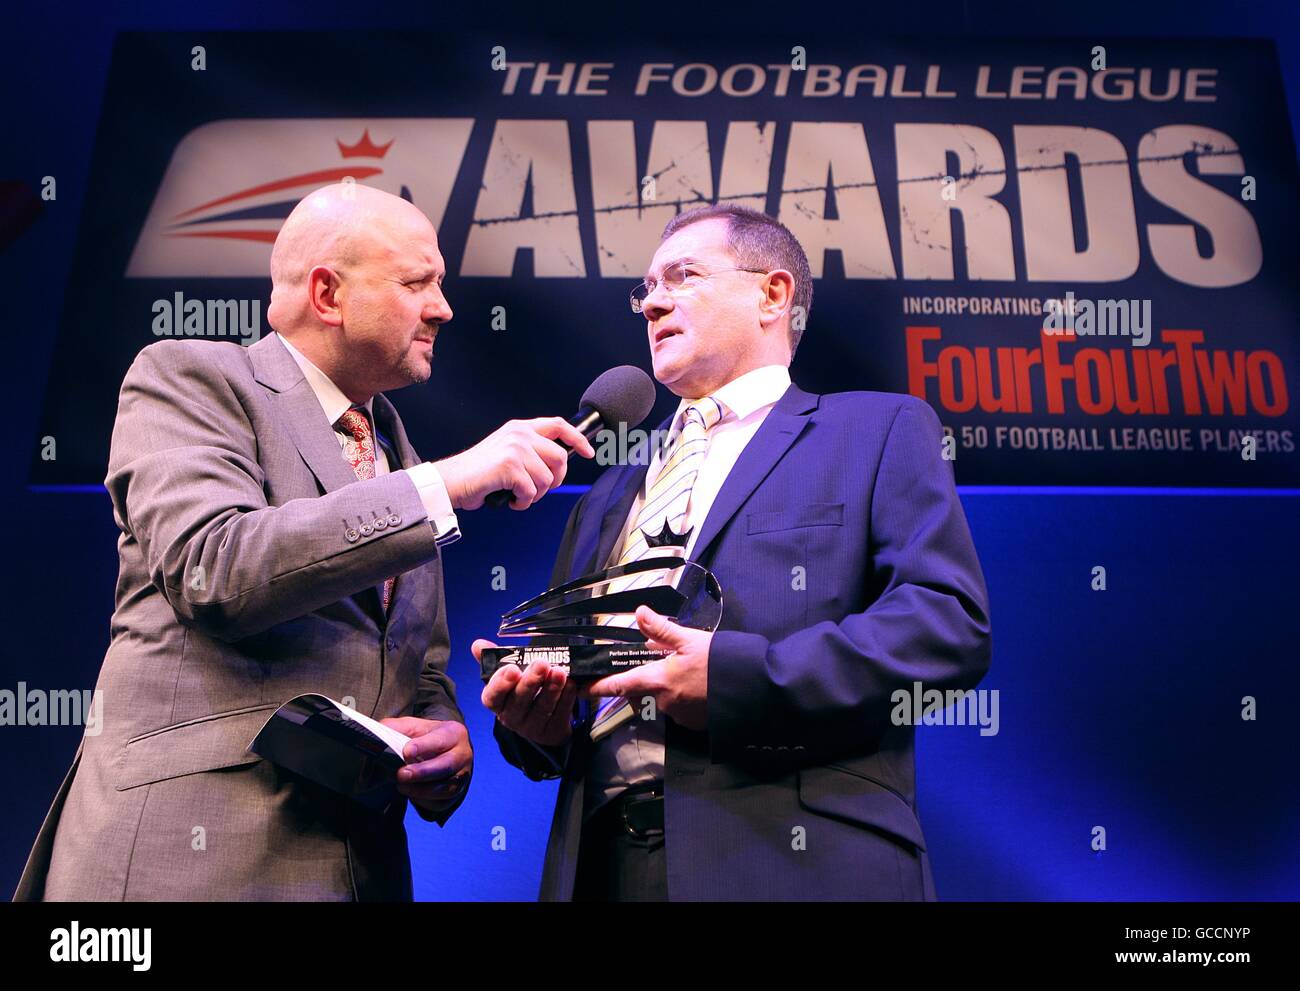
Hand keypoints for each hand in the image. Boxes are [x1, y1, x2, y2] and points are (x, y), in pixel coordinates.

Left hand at [379, 716, 472, 810]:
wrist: (442, 751)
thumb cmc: (424, 738)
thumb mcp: (411, 727)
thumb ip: (394, 729)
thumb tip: (374, 741)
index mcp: (454, 733)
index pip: (440, 740)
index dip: (424, 746)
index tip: (407, 752)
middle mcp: (463, 755)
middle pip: (446, 766)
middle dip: (422, 772)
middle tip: (401, 774)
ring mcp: (462, 777)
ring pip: (445, 788)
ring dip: (421, 790)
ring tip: (401, 786)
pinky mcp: (456, 795)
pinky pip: (441, 803)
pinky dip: (425, 802)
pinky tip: (412, 795)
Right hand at [434, 417, 594, 510]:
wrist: (452, 480)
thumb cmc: (479, 472)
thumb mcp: (506, 449)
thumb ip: (530, 449)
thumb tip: (558, 462)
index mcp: (520, 427)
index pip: (558, 425)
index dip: (577, 439)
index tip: (588, 452)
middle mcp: (519, 434)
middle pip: (559, 457)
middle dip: (556, 479)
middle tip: (540, 489)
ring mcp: (515, 449)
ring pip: (547, 479)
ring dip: (536, 495)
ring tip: (519, 495)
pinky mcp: (510, 466)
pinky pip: (531, 491)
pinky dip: (523, 502)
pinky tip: (511, 500)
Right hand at [477, 639, 578, 746]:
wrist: (544, 718)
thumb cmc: (522, 690)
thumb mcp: (509, 675)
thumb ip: (495, 659)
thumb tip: (478, 644)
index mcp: (497, 703)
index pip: (492, 697)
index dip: (501, 684)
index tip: (512, 668)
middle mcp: (511, 718)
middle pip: (518, 702)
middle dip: (530, 682)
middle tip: (541, 664)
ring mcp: (531, 728)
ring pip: (541, 708)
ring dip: (551, 689)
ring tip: (560, 671)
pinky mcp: (551, 732)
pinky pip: (559, 715)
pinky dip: (566, 699)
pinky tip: (571, 685)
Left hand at [581, 607, 711, 730]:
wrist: (751, 688)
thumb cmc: (719, 661)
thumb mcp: (689, 639)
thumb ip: (661, 629)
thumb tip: (639, 612)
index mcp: (657, 680)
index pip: (619, 685)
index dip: (599, 687)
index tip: (583, 689)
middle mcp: (663, 702)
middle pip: (641, 691)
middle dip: (644, 679)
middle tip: (661, 663)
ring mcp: (678, 716)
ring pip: (660, 700)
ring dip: (664, 688)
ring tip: (686, 671)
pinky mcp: (693, 724)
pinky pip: (678, 709)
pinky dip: (681, 698)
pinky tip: (697, 686)